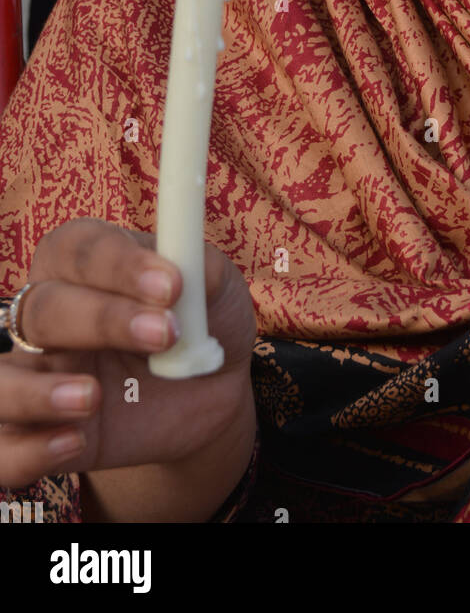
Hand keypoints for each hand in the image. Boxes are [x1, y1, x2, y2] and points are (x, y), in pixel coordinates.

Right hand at [0, 219, 256, 490]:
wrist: (210, 390)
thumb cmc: (203, 318)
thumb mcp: (216, 288)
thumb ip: (201, 271)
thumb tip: (187, 271)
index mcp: (86, 260)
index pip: (79, 250)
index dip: (119, 264)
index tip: (172, 284)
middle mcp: (49, 312)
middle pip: (42, 309)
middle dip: (101, 321)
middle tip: (165, 335)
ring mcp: (39, 374)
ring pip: (0, 381)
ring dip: (36, 392)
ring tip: (93, 398)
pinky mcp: (42, 432)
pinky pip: (4, 448)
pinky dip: (27, 451)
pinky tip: (74, 442)